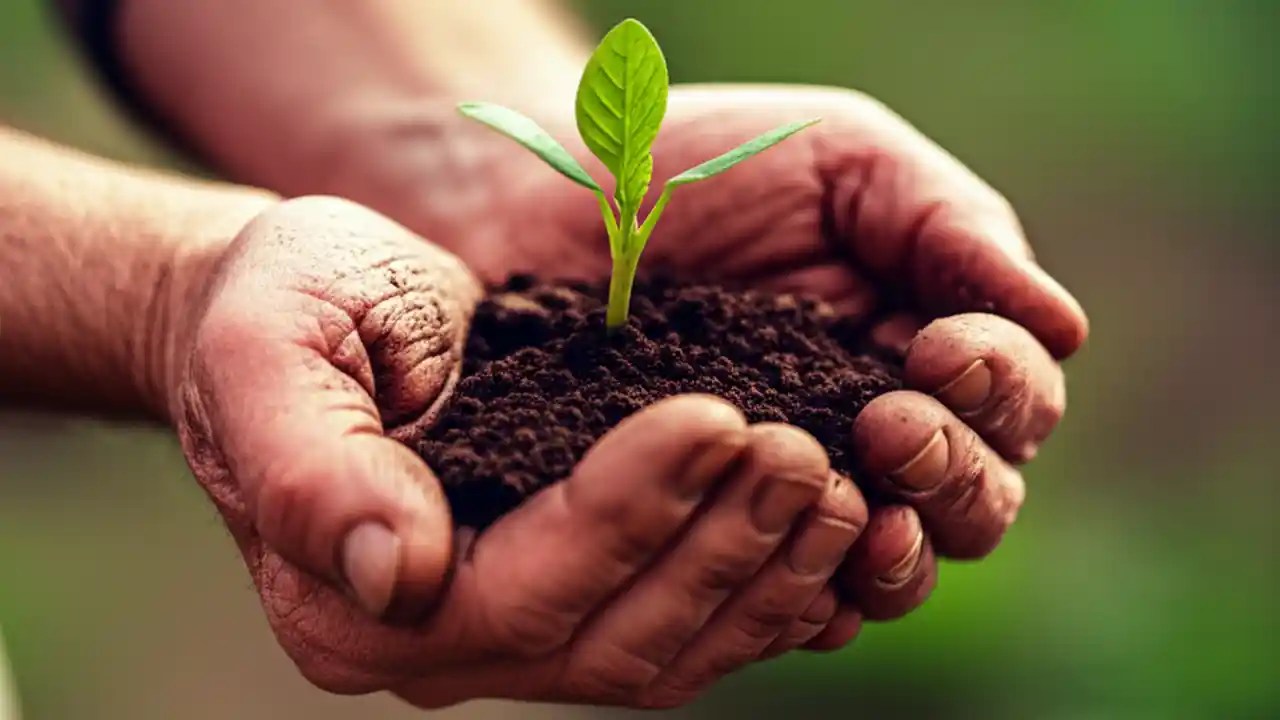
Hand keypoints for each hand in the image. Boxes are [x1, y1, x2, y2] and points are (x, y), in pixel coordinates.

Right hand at [171, 196, 872, 707]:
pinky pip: (684, 625)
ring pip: (665, 648)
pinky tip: (829, 527)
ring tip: (840, 488)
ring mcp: (516, 631)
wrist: (312, 309)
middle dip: (721, 545)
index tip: (716, 413)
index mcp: (358, 605)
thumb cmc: (283, 312)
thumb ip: (309, 470)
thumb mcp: (264, 352)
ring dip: (763, 574)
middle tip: (806, 455)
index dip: (629, 509)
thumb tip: (397, 571)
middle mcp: (444, 645)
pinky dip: (763, 586)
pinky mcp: (575, 593)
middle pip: (614, 636)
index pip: (523, 588)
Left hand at [372, 85, 1088, 630]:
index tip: (938, 345)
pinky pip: (788, 597)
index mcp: (924, 342)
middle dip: (952, 471)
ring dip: (899, 554)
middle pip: (976, 499)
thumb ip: (952, 227)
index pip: (1014, 399)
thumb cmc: (703, 164)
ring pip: (896, 565)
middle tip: (889, 425)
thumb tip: (1064, 327)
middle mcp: (878, 430)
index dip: (998, 385)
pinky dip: (808, 596)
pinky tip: (791, 571)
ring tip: (865, 513)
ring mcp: (801, 490)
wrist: (552, 201)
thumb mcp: (845, 158)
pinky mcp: (718, 531)